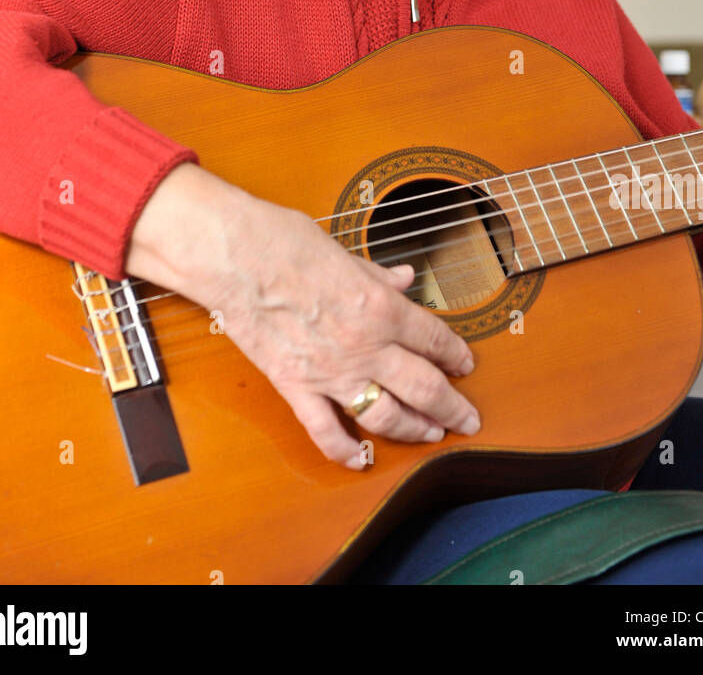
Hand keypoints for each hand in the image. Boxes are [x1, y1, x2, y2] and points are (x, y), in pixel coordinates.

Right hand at [128, 162, 479, 467]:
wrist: (234, 257)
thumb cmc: (285, 243)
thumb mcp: (345, 253)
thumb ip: (377, 275)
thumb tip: (404, 278)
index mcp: (380, 306)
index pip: (434, 338)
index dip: (456, 354)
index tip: (465, 363)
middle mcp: (365, 345)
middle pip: (424, 387)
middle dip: (453, 407)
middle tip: (468, 418)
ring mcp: (331, 372)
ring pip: (386, 416)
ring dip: (414, 429)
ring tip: (430, 434)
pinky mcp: (296, 386)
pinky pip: (327, 431)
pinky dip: (346, 451)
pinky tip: (361, 459)